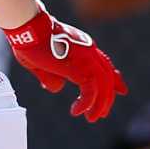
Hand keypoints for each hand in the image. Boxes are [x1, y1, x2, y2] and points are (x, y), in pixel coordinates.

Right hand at [2, 3, 127, 121]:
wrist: (28, 30)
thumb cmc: (30, 42)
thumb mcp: (42, 63)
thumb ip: (51, 76)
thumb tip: (56, 88)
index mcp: (83, 47)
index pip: (104, 65)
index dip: (114, 79)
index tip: (121, 90)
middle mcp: (89, 51)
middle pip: (107, 77)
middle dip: (107, 97)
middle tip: (102, 114)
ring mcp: (86, 58)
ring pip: (103, 85)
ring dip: (100, 104)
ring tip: (91, 118)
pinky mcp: (78, 67)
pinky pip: (90, 89)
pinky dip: (86, 103)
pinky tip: (77, 111)